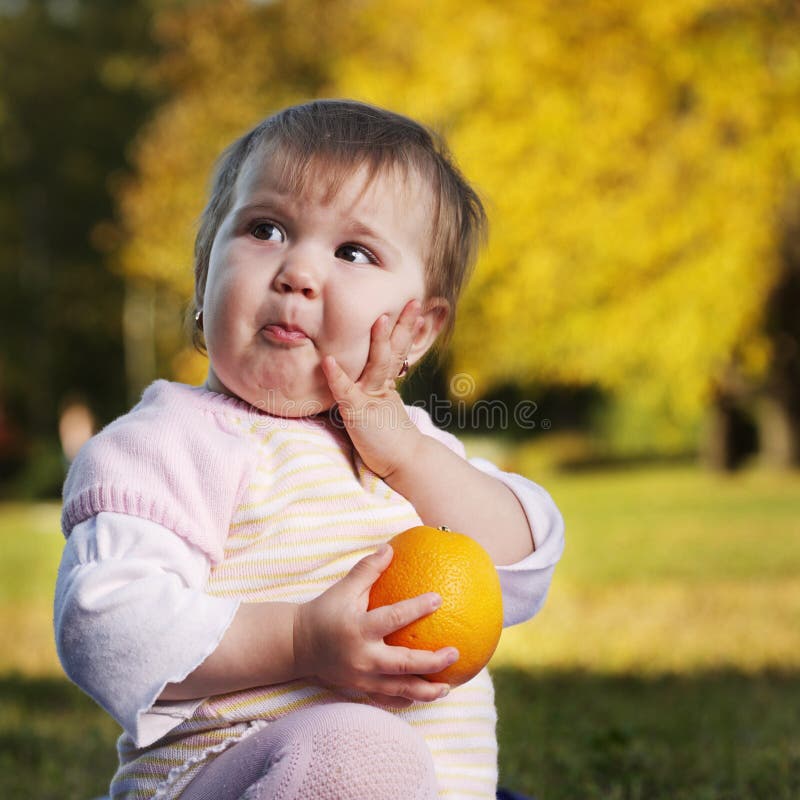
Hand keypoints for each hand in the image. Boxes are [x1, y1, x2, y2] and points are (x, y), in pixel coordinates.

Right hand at [293, 544, 457, 706]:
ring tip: (448, 687)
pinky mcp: (359, 689)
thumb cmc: (324, 611)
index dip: (417, 608)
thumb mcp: (344, 588)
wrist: (298, 645)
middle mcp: (362, 656)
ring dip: (425, 690)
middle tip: (454, 653)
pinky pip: (386, 699)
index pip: (394, 618)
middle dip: (431, 661)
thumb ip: (367, 569)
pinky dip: (406, 700)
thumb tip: (390, 549)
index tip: (439, 599)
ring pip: (398, 689)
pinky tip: (424, 696)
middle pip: (403, 663)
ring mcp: (361, 677)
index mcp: (359, 628)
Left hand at [321, 300, 424, 478]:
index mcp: (386, 384)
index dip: (406, 330)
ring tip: (380, 319)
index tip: (415, 309)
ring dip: (379, 341)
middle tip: (413, 302)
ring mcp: (371, 398)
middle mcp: (381, 387)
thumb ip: (372, 391)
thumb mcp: (381, 410)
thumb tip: (363, 377)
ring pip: (377, 365)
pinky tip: (328, 361)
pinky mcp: (358, 413)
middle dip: (403, 326)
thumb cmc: (388, 440)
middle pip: (394, 351)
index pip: (397, 351)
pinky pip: (345, 391)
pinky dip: (336, 376)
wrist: (403, 463)